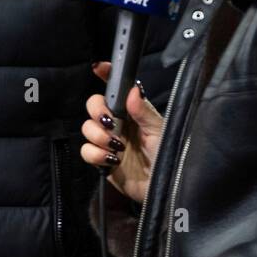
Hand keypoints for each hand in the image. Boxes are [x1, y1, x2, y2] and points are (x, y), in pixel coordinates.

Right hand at [79, 61, 164, 202]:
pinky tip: (112, 160)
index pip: (116, 88)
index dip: (106, 75)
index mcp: (133, 112)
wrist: (166, 187)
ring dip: (98, 135)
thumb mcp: (160, 131)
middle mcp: (119, 123)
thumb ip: (143, 111)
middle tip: (109, 121)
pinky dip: (96, 154)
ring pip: (86, 128)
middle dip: (97, 111)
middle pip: (94, 105)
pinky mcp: (102, 162)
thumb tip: (132, 90)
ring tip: (117, 146)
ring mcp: (109, 142)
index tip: (99, 68)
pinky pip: (86, 151)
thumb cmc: (169, 155)